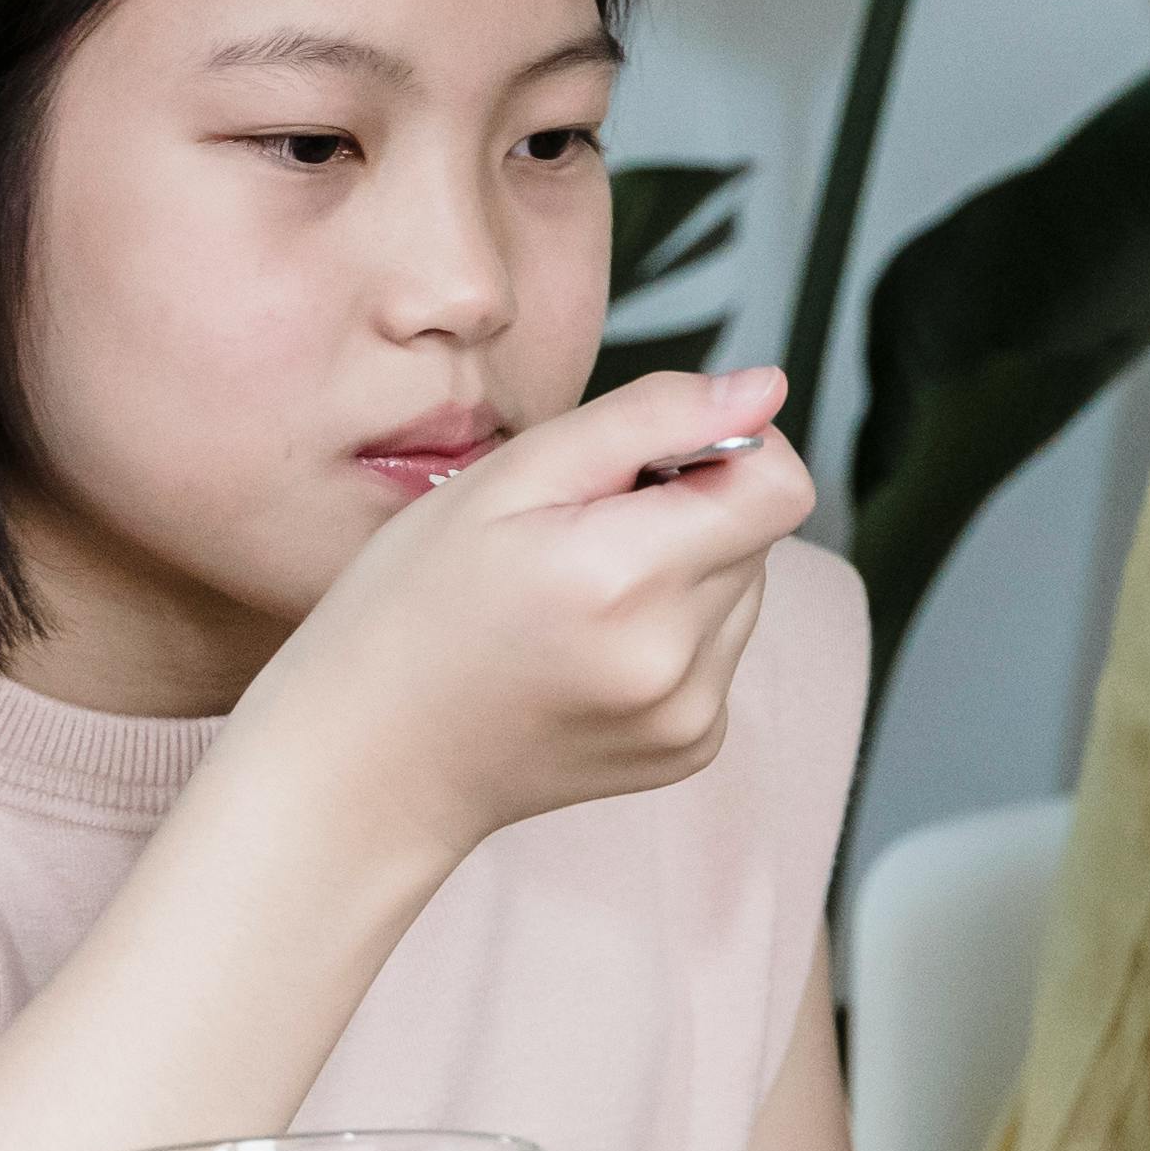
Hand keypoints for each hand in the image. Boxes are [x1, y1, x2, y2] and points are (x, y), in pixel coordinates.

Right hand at [230, 364, 813, 849]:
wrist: (370, 760)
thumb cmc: (412, 606)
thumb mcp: (507, 477)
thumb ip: (650, 418)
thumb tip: (764, 390)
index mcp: (624, 579)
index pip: (779, 483)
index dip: (725, 448)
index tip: (648, 462)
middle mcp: (673, 659)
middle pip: (759, 533)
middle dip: (688, 508)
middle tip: (577, 534)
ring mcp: (686, 716)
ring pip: (744, 590)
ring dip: (683, 570)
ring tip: (577, 593)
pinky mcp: (690, 747)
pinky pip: (721, 651)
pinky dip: (673, 630)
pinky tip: (588, 644)